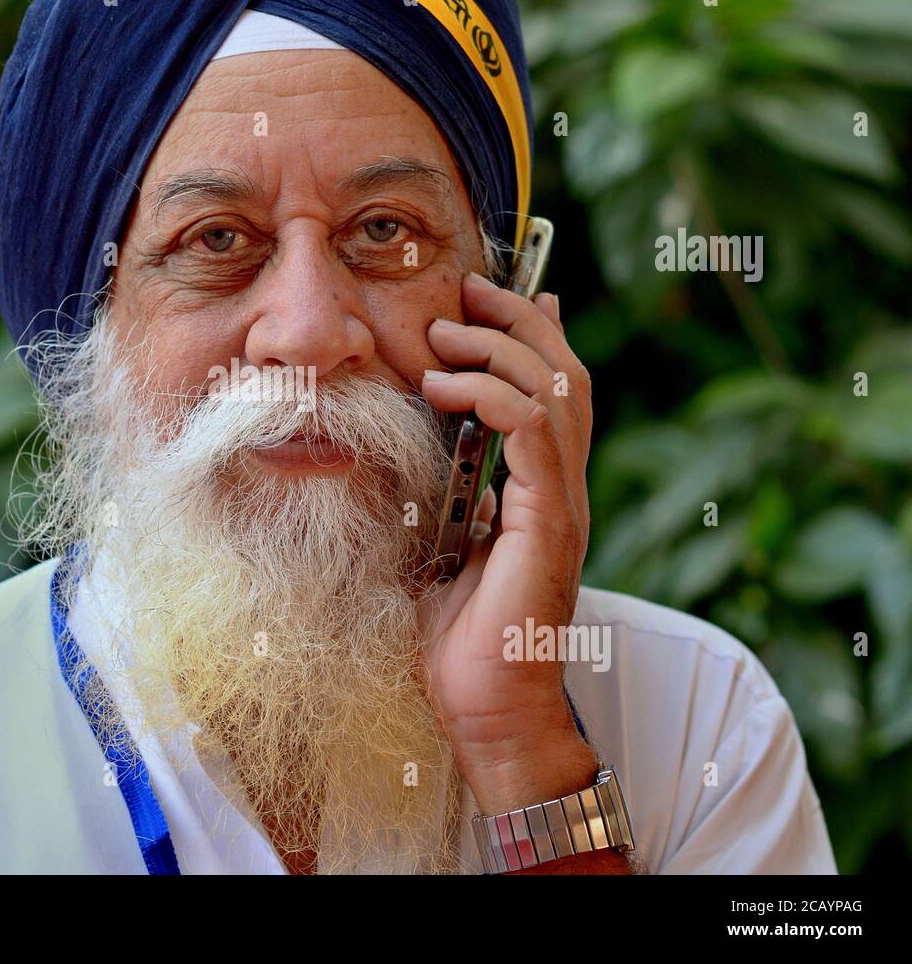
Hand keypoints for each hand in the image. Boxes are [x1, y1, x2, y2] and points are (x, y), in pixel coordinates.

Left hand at [416, 271, 593, 803]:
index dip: (524, 335)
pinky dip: (496, 397)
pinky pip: (536, 435)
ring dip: (503, 348)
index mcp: (539, 489)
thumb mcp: (439, 546)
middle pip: (564, 374)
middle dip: (519, 320)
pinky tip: (449, 387)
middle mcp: (561, 488)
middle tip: (469, 289)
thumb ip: (446, 496)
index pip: (550, 390)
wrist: (483, 710)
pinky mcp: (549, 524)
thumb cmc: (456, 637)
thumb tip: (433, 457)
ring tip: (449, 332)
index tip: (476, 300)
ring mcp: (561, 504)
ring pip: (558, 392)